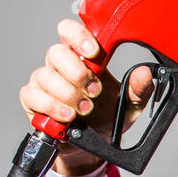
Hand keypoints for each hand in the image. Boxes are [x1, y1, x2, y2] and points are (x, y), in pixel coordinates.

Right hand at [20, 19, 154, 175]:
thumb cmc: (107, 117)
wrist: (91, 145)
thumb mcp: (130, 105)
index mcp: (82, 57)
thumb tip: (145, 73)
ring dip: (69, 94)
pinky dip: (52, 107)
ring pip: (46, 76)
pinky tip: (67, 116)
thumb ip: (139, 89)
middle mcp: (59, 65)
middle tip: (94, 92)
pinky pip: (33, 96)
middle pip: (56, 53)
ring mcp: (44, 81)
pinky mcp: (32, 100)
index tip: (94, 52)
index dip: (78, 36)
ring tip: (85, 110)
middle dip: (78, 73)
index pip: (70, 31)